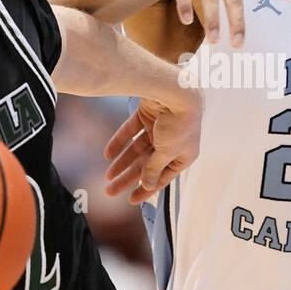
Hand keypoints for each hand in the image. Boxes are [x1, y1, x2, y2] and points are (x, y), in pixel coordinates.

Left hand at [102, 88, 201, 203]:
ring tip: (106, 176)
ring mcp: (160, 127)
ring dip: (122, 162)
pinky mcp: (148, 114)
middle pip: (147, 164)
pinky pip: (131, 132)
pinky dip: (120, 142)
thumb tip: (147, 185)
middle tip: (110, 191)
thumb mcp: (166, 152)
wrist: (176, 89)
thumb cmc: (179, 124)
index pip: (163, 177)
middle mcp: (173, 142)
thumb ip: (154, 169)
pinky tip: (107, 155)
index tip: (131, 200)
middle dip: (128, 178)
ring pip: (137, 149)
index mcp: (184, 155)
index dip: (147, 189)